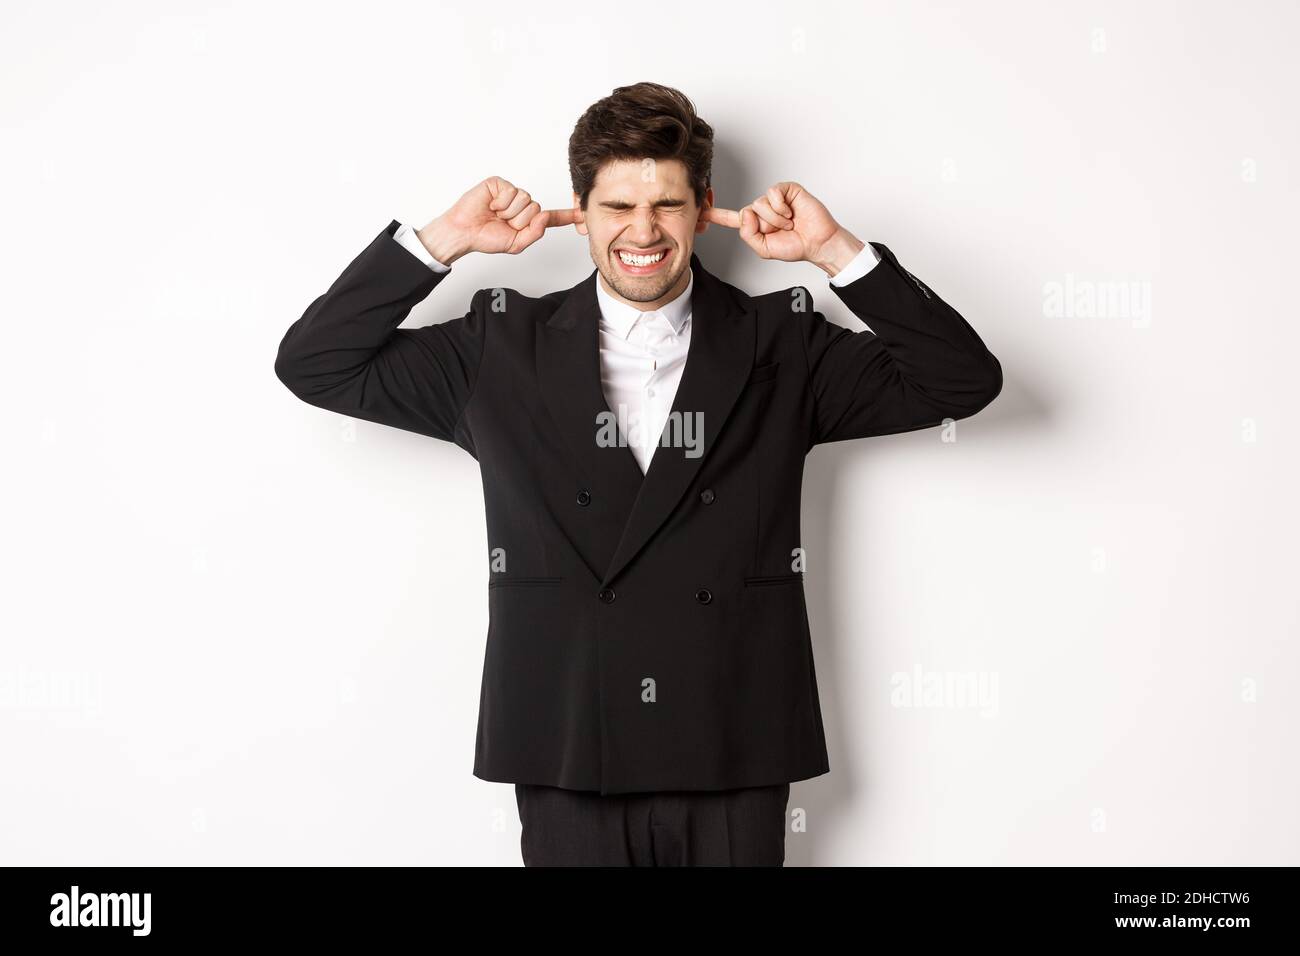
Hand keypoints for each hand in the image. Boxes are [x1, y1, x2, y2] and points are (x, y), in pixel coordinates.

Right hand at [417, 177, 581, 262]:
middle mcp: (521, 204)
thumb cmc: (486, 238)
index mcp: (527, 220)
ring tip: (494, 214)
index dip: (567, 216)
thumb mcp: (516, 244)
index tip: (583, 214)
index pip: (551, 217)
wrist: (464, 232)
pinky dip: (501, 202)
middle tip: (501, 222)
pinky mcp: (500, 184)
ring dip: (509, 212)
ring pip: (525, 200)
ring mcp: (511, 193)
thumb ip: (534, 233)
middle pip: (536, 209)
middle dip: (518, 220)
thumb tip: (543, 216)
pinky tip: (490, 205)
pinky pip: (512, 192)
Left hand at [701, 182, 863, 275]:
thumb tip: (746, 213)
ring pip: (760, 203)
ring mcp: (774, 198)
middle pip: (747, 212)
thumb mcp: (765, 249)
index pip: (730, 218)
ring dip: (775, 218)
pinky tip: (791, 212)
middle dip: (764, 225)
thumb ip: (749, 235)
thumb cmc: (795, 246)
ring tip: (789, 222)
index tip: (700, 210)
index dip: (715, 214)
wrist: (818, 242)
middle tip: (781, 230)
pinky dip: (781, 206)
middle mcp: (762, 209)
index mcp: (755, 224)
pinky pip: (772, 193)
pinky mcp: (786, 190)